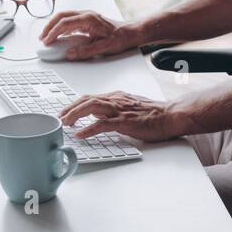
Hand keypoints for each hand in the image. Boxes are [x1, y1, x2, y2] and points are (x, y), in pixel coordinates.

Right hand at [39, 10, 142, 59]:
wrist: (131, 33)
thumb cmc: (121, 38)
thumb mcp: (104, 48)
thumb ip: (86, 51)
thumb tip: (70, 54)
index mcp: (89, 19)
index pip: (65, 23)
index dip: (54, 33)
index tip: (47, 42)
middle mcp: (86, 15)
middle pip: (61, 17)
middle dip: (49, 27)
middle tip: (43, 39)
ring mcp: (86, 16)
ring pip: (64, 18)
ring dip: (54, 26)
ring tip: (47, 38)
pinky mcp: (87, 21)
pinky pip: (70, 22)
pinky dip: (62, 28)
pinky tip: (59, 36)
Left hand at [60, 91, 183, 141]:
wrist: (172, 115)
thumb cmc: (156, 114)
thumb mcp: (133, 108)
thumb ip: (118, 111)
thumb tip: (105, 118)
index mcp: (117, 97)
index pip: (91, 97)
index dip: (75, 104)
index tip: (66, 112)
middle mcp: (116, 100)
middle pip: (86, 99)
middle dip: (70, 108)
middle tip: (59, 117)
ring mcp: (119, 110)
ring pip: (90, 107)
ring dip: (74, 114)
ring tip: (64, 123)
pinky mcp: (124, 122)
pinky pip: (102, 124)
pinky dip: (88, 129)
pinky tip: (80, 134)